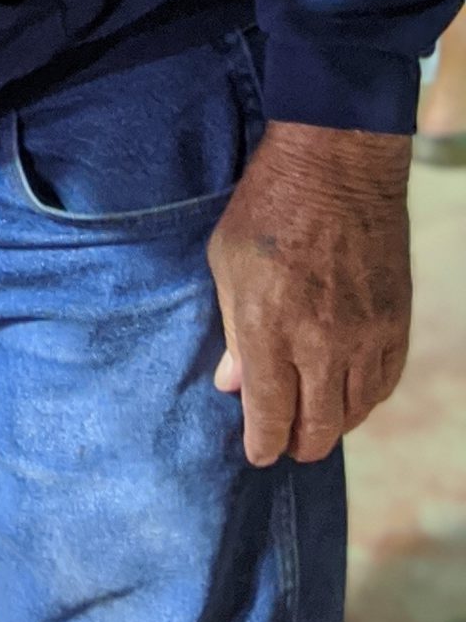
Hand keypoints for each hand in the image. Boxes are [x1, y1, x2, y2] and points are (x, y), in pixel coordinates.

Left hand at [206, 119, 412, 464]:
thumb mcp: (225, 262)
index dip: (262, 444)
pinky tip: (348, 397)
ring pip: (354, 412)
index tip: (257, 453)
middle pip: (317, 427)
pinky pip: (383, 384)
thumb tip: (232, 383)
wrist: (335, 167)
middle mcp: (321, 343)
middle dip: (298, 445)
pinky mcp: (395, 324)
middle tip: (285, 446)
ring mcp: (364, 336)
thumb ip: (231, 329)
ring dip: (332, 425)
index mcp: (270, 328)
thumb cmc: (266, 208)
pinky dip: (364, 400)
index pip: (269, 414)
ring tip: (313, 424)